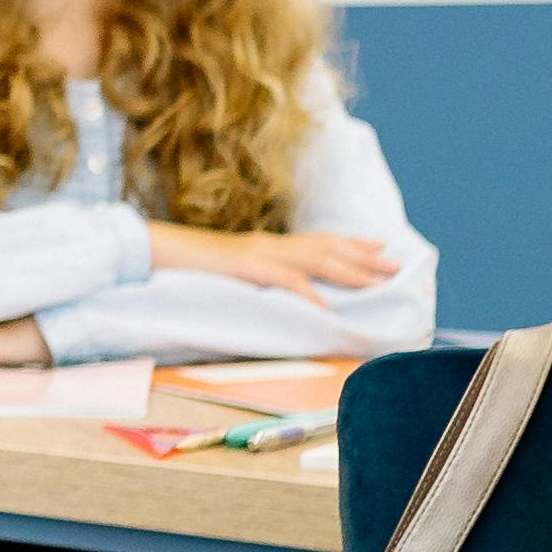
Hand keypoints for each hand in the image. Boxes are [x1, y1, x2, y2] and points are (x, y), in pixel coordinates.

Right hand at [146, 223, 403, 294]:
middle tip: (396, 265)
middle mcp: (270, 245)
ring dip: (348, 270)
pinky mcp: (245, 268)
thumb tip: (279, 291)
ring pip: (314, 260)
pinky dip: (308, 295)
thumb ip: (256, 276)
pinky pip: (283, 282)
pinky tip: (327, 310)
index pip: (318, 241)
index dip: (352, 244)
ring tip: (375, 282)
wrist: (156, 250)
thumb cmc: (189, 265)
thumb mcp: (230, 271)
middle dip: (364, 257)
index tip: (381, 247)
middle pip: (326, 248)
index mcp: (268, 246)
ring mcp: (258, 254)